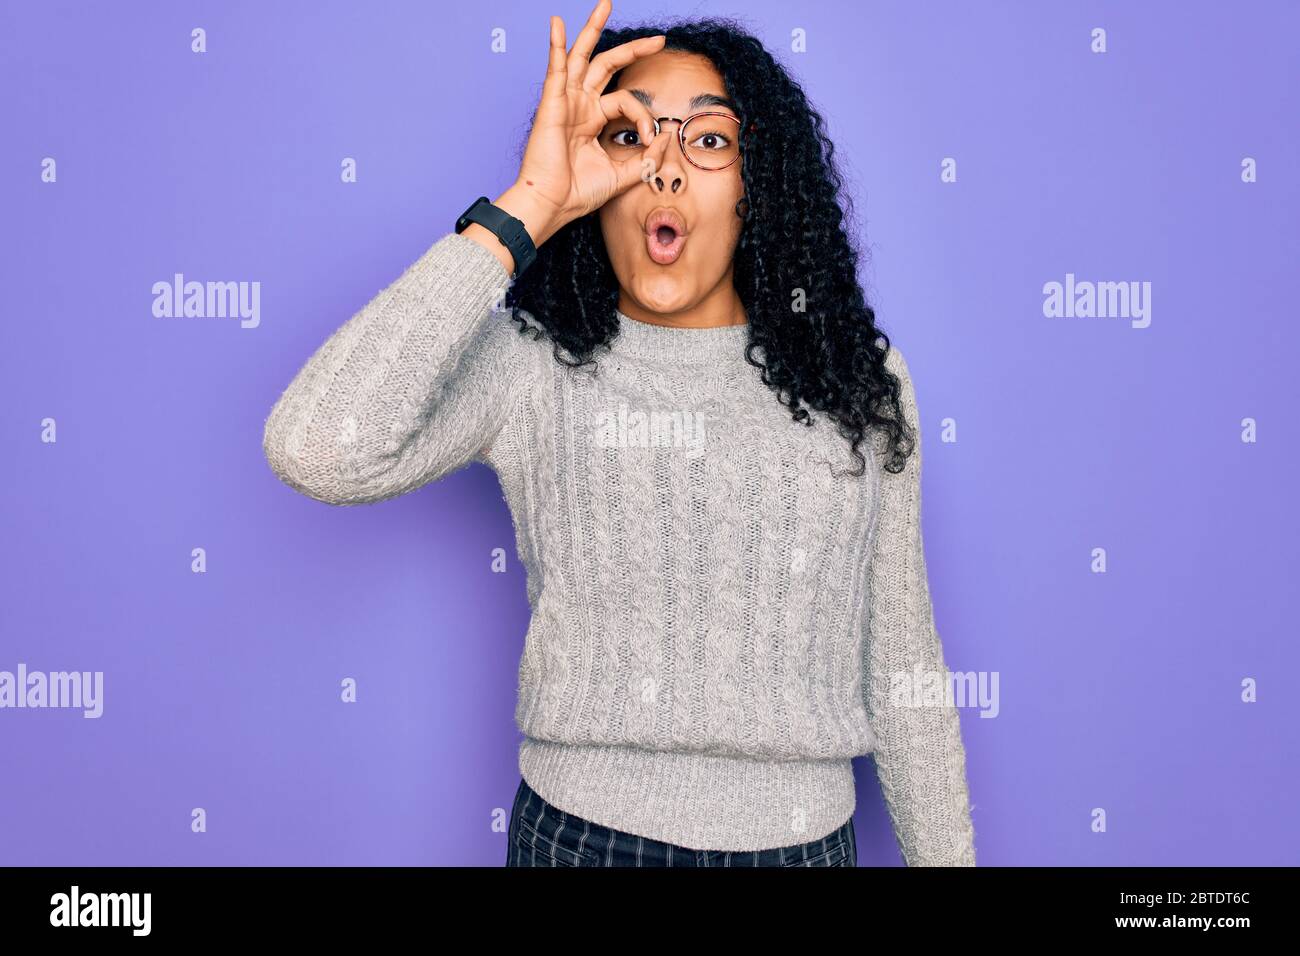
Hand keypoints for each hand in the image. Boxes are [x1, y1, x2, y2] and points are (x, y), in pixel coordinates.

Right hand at [513, 0, 672, 231]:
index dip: (643, 115)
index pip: (626, 101)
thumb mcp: (623, 174)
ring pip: (581, 57)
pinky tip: (557, 24)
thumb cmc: (578, 194)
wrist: (553, 205)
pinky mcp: (552, 105)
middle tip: (658, 39)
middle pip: (606, 66)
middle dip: (632, 50)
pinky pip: (555, 68)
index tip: (648, 137)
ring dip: (593, 30)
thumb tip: (665, 137)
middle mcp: (580, 107)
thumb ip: (646, 157)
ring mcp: (565, 102)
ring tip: (605, 6)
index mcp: (593, 121)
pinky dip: (555, 45)